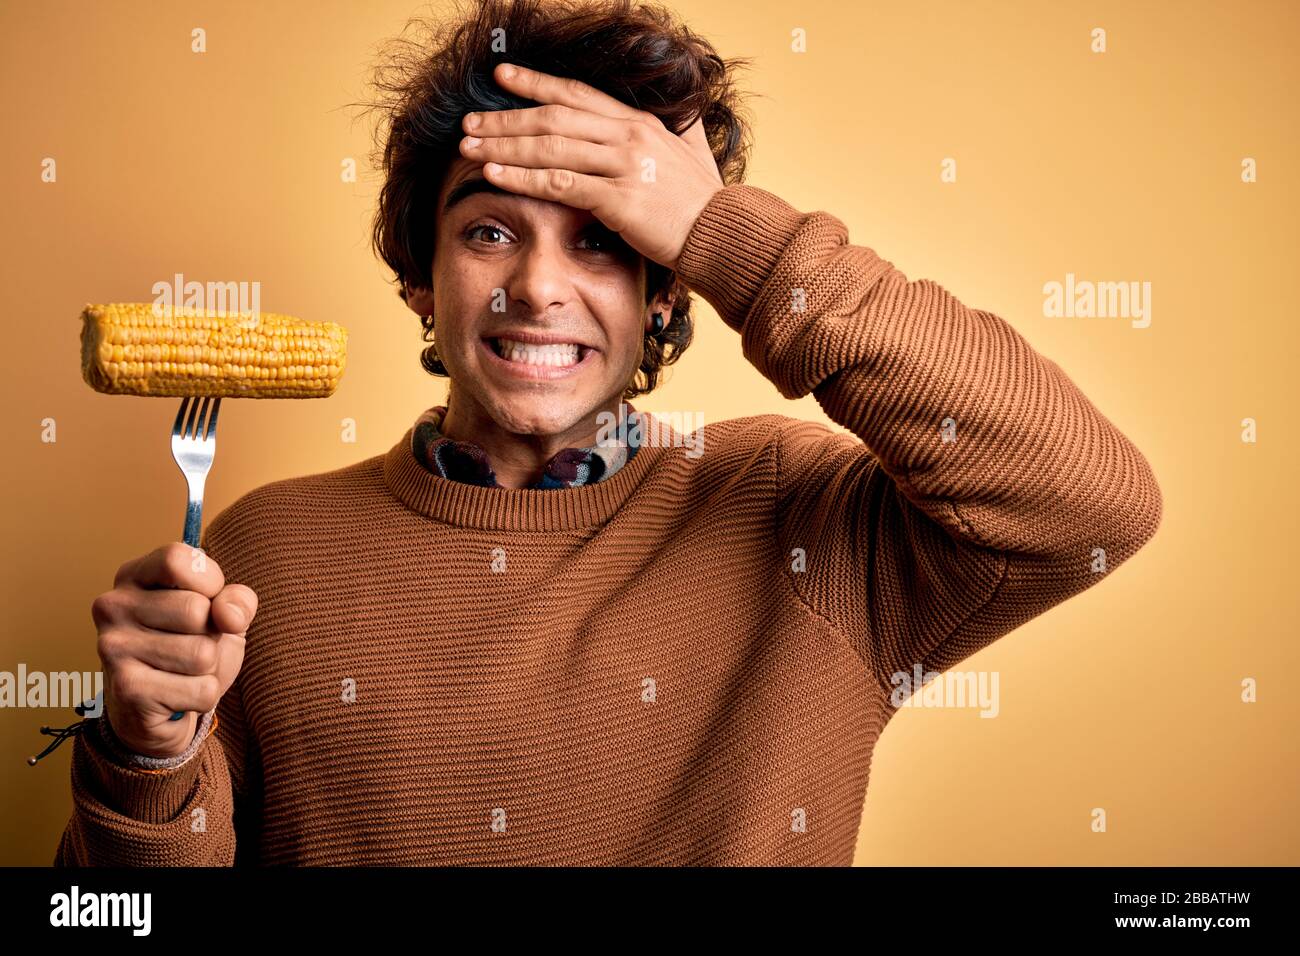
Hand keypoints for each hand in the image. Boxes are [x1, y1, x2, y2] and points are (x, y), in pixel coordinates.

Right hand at [91, 542, 255, 757]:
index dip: (210, 582)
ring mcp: (114, 647)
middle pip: (195, 610)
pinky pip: (201, 690)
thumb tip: (228, 615)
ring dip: (208, 670)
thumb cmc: (190, 649)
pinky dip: (203, 697)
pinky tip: (177, 696)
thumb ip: (236, 600)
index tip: (207, 600)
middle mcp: (113, 606)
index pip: (179, 559)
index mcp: (133, 576)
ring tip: (183, 672)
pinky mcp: (127, 689)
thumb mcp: (221, 614)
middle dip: (211, 634)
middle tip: (190, 646)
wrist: (158, 711)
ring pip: (202, 654)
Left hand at [459, 62, 724, 270]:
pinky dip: (523, 176)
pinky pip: (560, 183)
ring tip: (469, 146)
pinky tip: (495, 174)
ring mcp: (625, 165)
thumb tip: (678, 118)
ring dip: (504, 144)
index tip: (502, 78)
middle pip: (554, 117)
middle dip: (506, 117)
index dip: (536, 84)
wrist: (725, 235)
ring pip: (551, 146)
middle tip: (470, 120)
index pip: (577, 95)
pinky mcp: (620, 198)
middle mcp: (630, 136)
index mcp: (640, 123)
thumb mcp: (691, 157)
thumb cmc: (706, 204)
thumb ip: (677, 134)